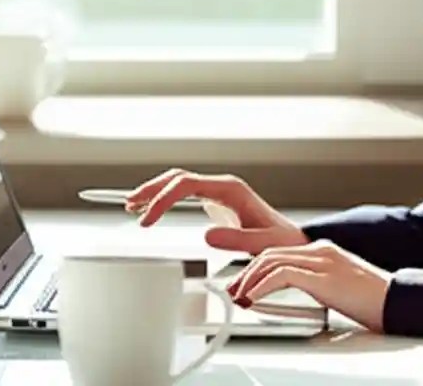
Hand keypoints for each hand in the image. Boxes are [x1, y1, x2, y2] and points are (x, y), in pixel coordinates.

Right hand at [126, 169, 309, 253]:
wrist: (292, 240)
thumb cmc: (281, 241)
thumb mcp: (263, 244)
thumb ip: (238, 239)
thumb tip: (207, 235)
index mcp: (230, 190)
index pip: (186, 185)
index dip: (162, 199)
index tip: (148, 220)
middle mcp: (222, 186)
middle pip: (178, 178)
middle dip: (152, 189)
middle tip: (130, 204)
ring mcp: (219, 192)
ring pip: (179, 183)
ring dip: (155, 190)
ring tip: (132, 203)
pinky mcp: (216, 201)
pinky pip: (185, 193)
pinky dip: (166, 197)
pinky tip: (152, 208)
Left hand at [225, 239, 391, 331]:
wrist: (399, 302)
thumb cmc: (374, 302)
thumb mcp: (339, 290)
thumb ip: (317, 287)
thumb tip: (293, 300)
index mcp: (324, 251)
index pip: (280, 252)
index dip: (256, 268)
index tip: (243, 285)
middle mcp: (320, 250)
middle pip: (270, 253)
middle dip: (246, 273)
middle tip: (232, 291)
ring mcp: (322, 260)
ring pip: (271, 260)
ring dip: (249, 280)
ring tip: (238, 297)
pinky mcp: (323, 276)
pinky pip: (281, 275)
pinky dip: (261, 286)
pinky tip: (253, 298)